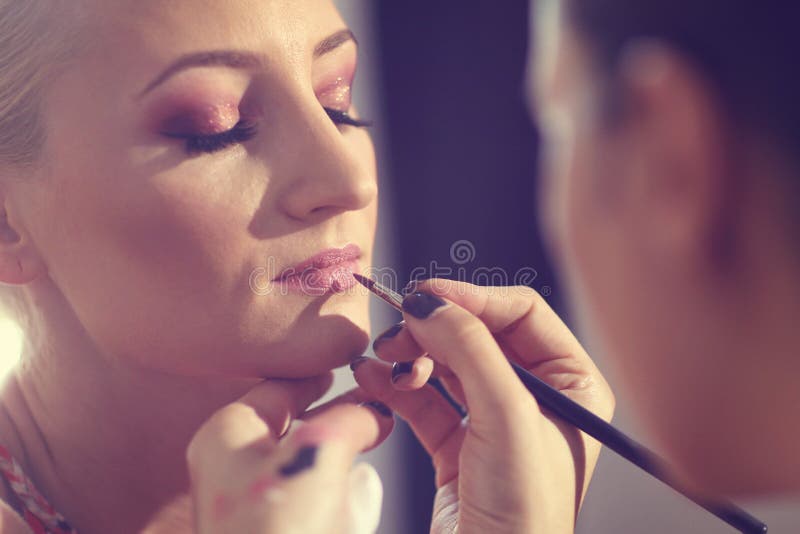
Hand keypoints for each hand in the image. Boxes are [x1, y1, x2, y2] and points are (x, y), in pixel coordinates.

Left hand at [186, 374, 393, 533]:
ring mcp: (243, 511)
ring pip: (297, 467)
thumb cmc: (276, 532)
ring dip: (334, 458)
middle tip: (367, 411)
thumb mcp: (320, 454)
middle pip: (287, 428)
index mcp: (225, 437)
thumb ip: (349, 419)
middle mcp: (226, 471)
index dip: (314, 378)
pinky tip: (352, 503)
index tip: (340, 370)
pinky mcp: (266, 533)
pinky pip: (303, 503)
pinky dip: (330, 497)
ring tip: (365, 451)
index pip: (275, 388)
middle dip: (330, 419)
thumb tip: (370, 415)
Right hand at [352, 279, 614, 533]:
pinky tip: (373, 379)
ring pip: (447, 363)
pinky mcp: (457, 445)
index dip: (472, 299)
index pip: (522, 313)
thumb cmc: (524, 515)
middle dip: (435, 330)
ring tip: (385, 360)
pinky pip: (423, 398)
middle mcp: (536, 398)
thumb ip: (470, 349)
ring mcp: (495, 421)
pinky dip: (397, 385)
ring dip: (412, 356)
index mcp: (572, 385)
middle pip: (479, 334)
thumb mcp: (505, 418)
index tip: (426, 295)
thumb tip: (429, 302)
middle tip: (399, 331)